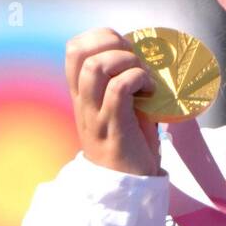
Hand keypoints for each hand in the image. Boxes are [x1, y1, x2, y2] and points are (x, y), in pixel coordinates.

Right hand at [65, 26, 163, 176]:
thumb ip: (124, 84)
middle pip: (78, 51)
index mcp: (83, 94)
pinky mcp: (114, 126)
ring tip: (144, 78)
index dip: (100, 38)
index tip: (126, 50)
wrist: (127, 188)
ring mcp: (96, 113)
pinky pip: (119, 88)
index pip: (74, 50)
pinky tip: (151, 93)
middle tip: (136, 60)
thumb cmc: (129, 146)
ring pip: (96, 67)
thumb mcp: (122, 108)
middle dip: (112, 42)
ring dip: (127, 62)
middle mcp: (84, 101)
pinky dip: (139, 80)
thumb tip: (146, 59)